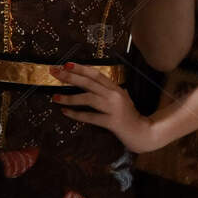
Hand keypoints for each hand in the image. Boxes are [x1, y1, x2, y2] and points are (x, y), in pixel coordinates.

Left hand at [50, 63, 164, 152]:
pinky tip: (65, 112)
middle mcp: (115, 95)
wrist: (142, 133)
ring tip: (55, 97)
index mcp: (116, 88)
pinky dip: (77, 114)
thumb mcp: (120, 99)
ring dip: (70, 97)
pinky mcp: (112, 122)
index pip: (96, 74)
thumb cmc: (129, 116)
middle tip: (55, 73)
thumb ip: (107, 91)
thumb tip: (87, 84)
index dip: (80, 68)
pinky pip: (91, 117)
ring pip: (88, 98)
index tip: (66, 64)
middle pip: (89, 82)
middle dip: (70, 77)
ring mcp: (113, 108)